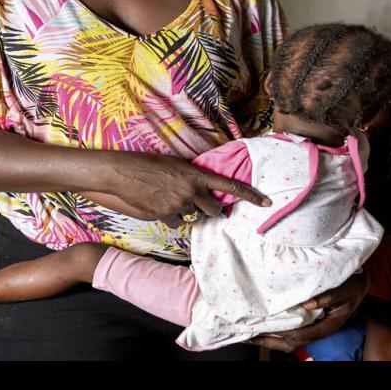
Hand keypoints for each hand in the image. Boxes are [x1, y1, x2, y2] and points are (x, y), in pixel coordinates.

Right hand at [99, 151, 271, 227]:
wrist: (123, 172)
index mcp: (197, 174)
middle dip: (209, 210)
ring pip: (193, 217)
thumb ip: (193, 178)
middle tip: (197, 204)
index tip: (267, 202)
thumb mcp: (176, 165)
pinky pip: (178, 223)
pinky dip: (171, 218)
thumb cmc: (148, 166)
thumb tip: (203, 193)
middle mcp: (191, 190)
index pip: (230, 186)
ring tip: (167, 198)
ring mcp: (179, 203)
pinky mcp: (166, 214)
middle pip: (213, 210)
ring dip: (186, 212)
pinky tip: (159, 206)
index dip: (251, 195)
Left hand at [248, 272, 368, 352]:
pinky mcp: (309, 323)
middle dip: (269, 342)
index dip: (281, 333)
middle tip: (248, 337)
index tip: (263, 327)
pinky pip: (291, 331)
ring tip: (250, 333)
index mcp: (328, 326)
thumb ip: (327, 298)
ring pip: (289, 340)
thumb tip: (306, 305)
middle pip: (291, 343)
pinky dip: (276, 331)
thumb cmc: (351, 284)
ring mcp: (314, 328)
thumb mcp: (343, 289)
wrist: (359, 283)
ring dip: (270, 338)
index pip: (300, 334)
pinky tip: (264, 325)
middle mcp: (319, 330)